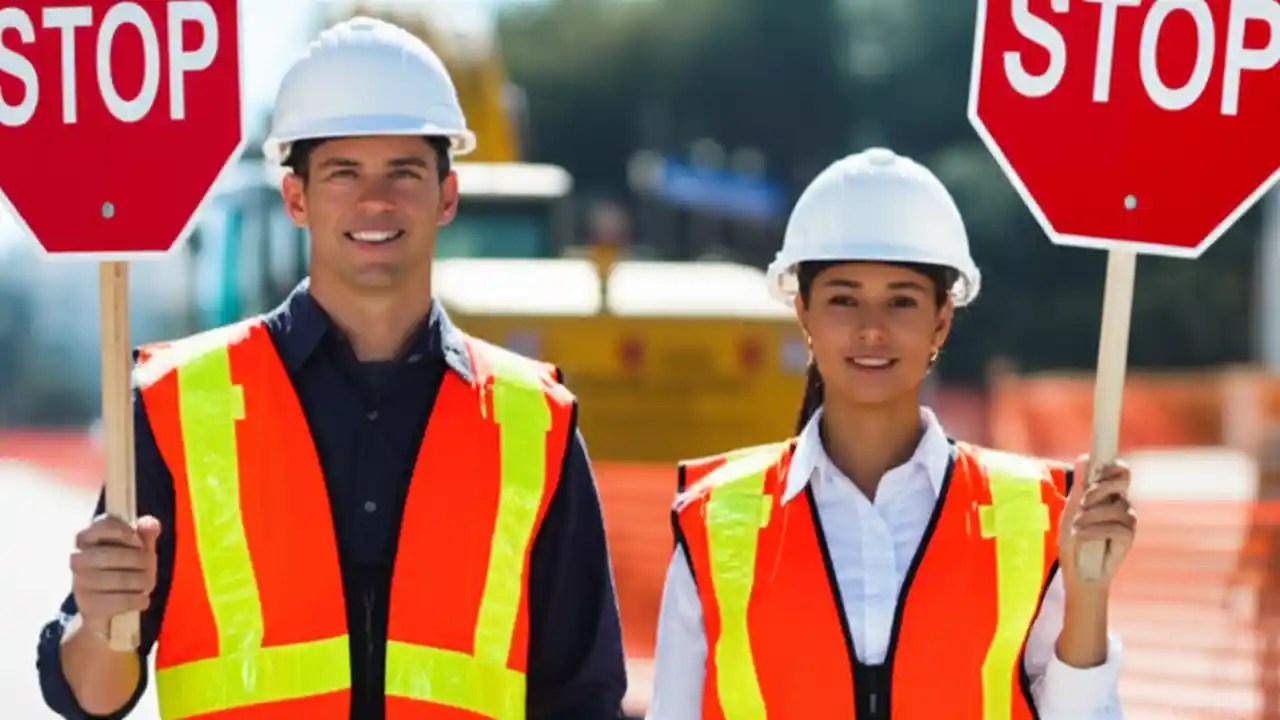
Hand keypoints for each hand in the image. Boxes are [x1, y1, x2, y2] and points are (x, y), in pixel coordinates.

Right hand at [69, 515, 161, 636]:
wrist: (104, 606)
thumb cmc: (122, 567)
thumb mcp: (136, 548)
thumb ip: (145, 533)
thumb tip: (151, 524)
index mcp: (87, 537)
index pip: (104, 524)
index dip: (126, 531)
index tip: (139, 542)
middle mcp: (78, 558)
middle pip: (116, 554)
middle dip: (142, 561)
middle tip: (150, 567)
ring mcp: (80, 583)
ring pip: (120, 579)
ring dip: (143, 582)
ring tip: (147, 584)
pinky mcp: (88, 606)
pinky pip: (120, 601)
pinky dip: (138, 600)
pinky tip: (142, 600)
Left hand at [1058, 456, 1136, 587]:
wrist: (1077, 571)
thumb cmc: (1073, 538)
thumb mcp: (1071, 509)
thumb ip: (1080, 486)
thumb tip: (1084, 458)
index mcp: (1107, 494)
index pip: (1120, 472)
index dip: (1114, 466)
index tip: (1099, 470)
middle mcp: (1120, 504)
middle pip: (1122, 482)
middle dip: (1101, 488)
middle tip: (1084, 501)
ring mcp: (1126, 521)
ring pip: (1117, 507)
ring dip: (1092, 515)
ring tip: (1076, 526)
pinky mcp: (1128, 538)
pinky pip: (1118, 528)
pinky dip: (1096, 531)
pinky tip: (1081, 536)